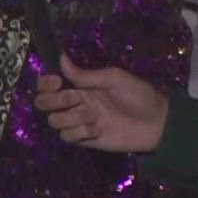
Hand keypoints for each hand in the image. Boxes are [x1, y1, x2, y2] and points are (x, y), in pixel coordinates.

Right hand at [35, 56, 169, 152]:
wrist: (154, 123)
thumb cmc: (137, 95)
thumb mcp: (113, 78)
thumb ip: (85, 74)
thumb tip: (61, 58)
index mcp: (80, 85)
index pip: (48, 84)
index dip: (46, 83)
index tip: (58, 81)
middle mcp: (74, 103)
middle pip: (43, 104)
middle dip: (55, 100)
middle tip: (77, 99)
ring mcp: (78, 122)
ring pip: (54, 121)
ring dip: (73, 117)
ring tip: (95, 116)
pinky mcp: (83, 139)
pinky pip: (68, 136)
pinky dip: (81, 132)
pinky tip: (98, 129)